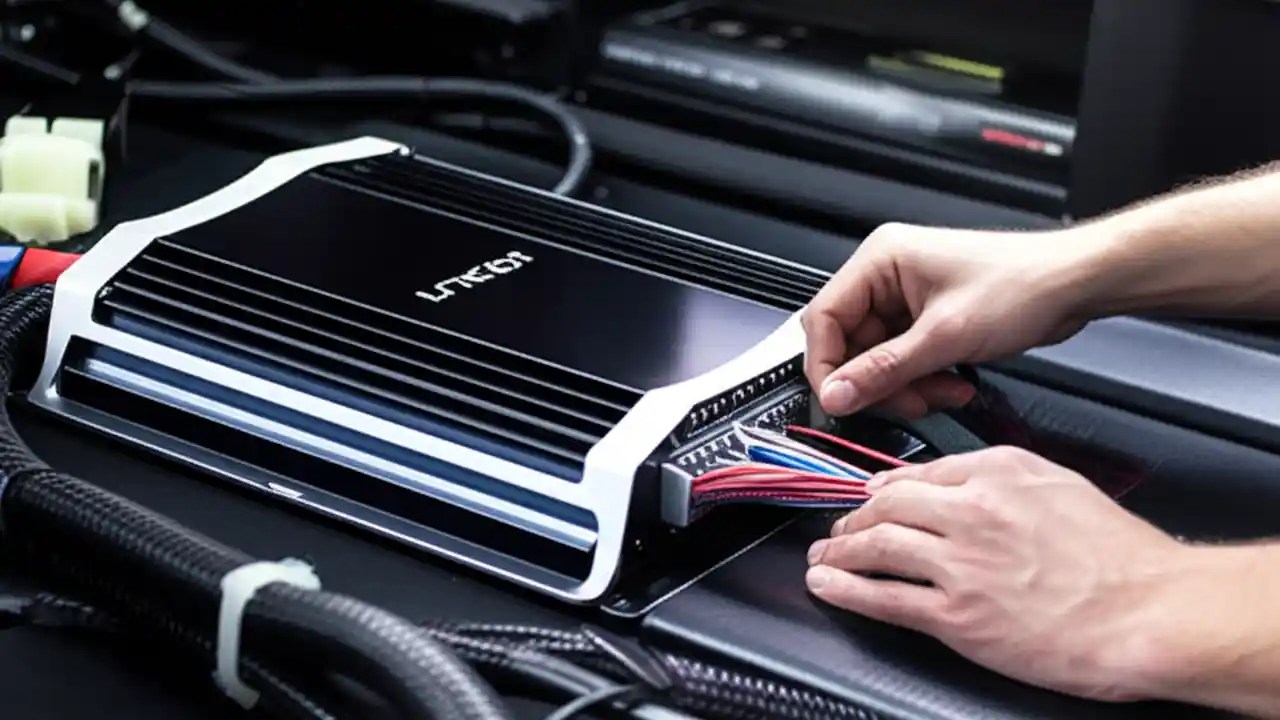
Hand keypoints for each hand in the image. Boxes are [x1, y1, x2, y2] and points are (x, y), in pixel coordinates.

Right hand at [801, 223, 1099, 418]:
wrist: (1074, 284)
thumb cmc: (1022, 285)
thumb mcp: (944, 337)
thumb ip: (883, 371)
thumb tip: (836, 394)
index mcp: (879, 260)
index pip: (824, 318)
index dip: (827, 365)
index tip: (842, 400)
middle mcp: (886, 275)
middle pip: (850, 343)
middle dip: (877, 380)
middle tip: (903, 401)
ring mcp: (906, 297)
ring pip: (878, 358)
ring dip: (905, 385)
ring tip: (941, 393)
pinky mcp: (926, 318)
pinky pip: (904, 360)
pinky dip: (923, 380)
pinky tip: (952, 385)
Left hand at [803, 447, 1191, 701]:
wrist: (1151, 612)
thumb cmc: (1120, 557)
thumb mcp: (1059, 485)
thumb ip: (1000, 475)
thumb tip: (951, 478)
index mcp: (996, 473)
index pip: (918, 474)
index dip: (883, 489)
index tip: (869, 497)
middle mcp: (970, 512)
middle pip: (885, 507)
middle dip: (852, 519)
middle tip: (839, 527)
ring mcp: (959, 565)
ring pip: (875, 548)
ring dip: (839, 550)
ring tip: (824, 554)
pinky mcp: (957, 616)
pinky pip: (883, 598)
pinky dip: (845, 589)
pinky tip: (827, 584)